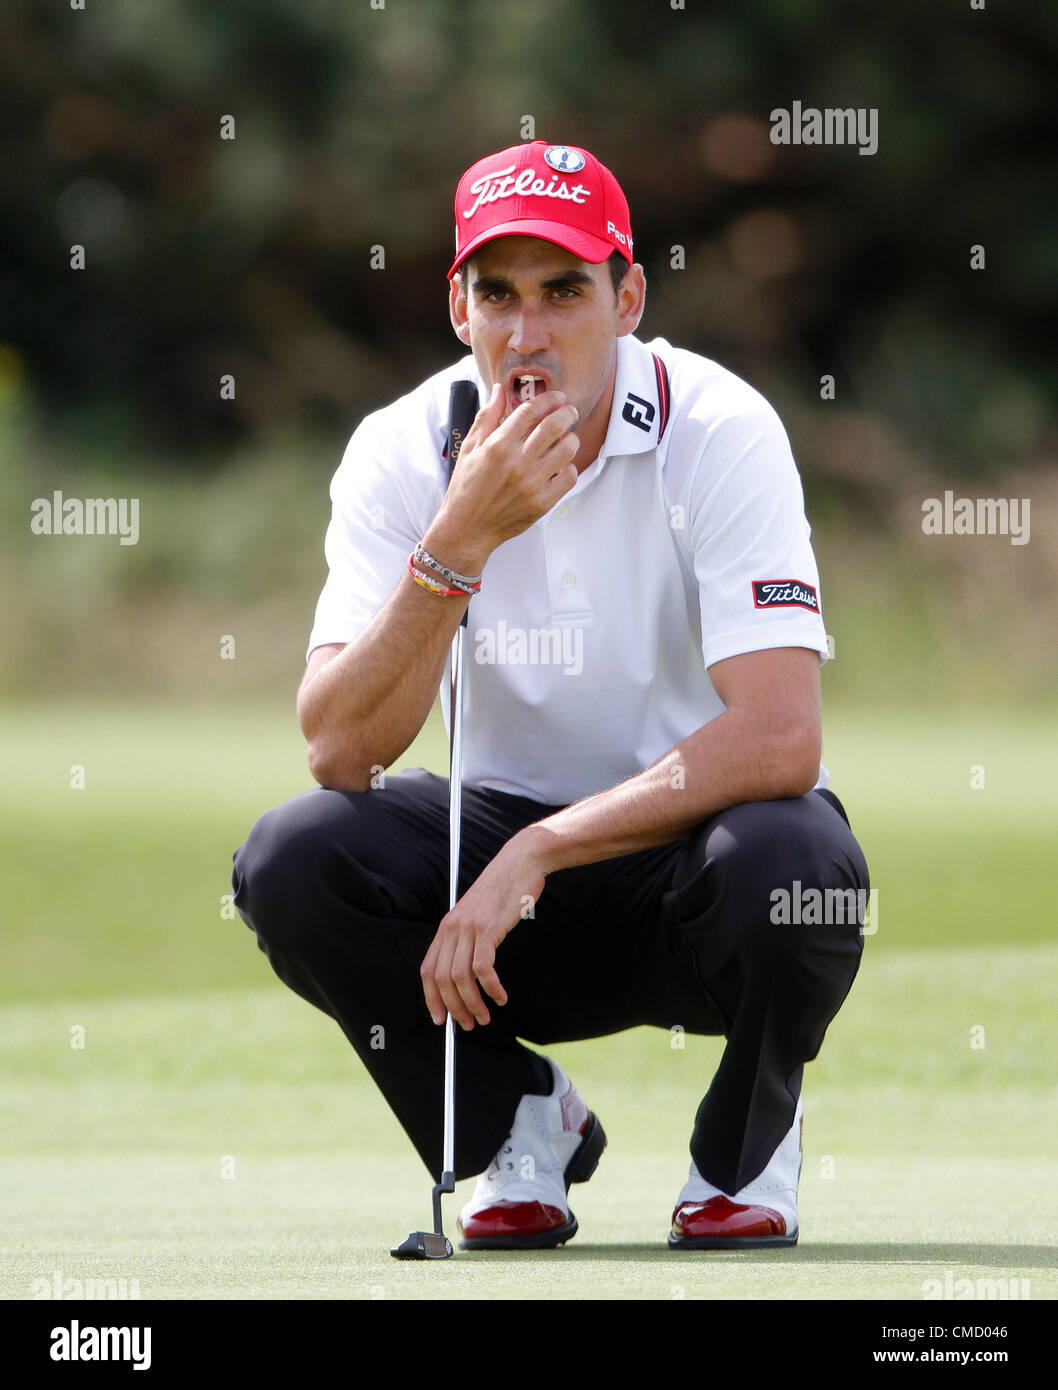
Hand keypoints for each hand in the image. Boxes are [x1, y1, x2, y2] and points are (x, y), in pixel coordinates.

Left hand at [419, 831, 546, 1029]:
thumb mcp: (480, 915)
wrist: (521, 862)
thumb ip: (469, 937)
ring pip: (460, 978)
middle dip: (454, 1008)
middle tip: (468, 1025)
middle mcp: (452, 928)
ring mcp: (468, 927)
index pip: (428, 970)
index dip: (431, 998)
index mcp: (446, 927)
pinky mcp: (488, 928)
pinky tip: (501, 997)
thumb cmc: (504, 891)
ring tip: (485, 1017)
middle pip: (442, 979)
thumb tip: (468, 972)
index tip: (441, 1018)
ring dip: (472, 1004)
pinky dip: (491, 988)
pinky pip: (483, 968)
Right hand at [425, 383, 579, 572]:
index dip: (548, 399)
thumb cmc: (466, 489)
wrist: (466, 529)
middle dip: (567, 413)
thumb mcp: (470, 448)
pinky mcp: (542, 502)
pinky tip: (561, 466)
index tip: (557, 398)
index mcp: (498, 445)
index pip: (531, 410)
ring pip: (567, 450)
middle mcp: (517, 462)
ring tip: (567, 438)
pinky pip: (569, 477)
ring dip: (571, 439)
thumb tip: (500, 390)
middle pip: (554, 425)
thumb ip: (487, 417)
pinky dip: (569, 468)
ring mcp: (531, 483)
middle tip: (569, 412)